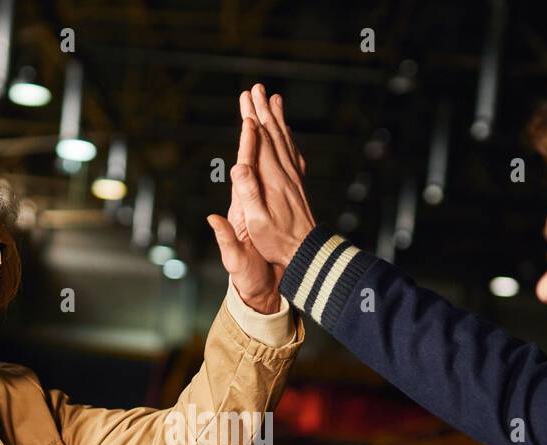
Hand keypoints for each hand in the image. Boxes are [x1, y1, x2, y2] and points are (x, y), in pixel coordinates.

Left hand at [209, 102, 281, 312]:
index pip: (244, 169)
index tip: (250, 119)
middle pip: (251, 153)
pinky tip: (287, 138)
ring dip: (267, 129)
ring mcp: (258, 200)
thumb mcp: (235, 262)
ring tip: (268, 102)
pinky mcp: (269, 206)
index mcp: (240, 208)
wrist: (259, 291)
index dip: (247, 145)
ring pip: (265, 156)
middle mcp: (247, 199)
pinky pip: (279, 170)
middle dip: (252, 122)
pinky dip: (284, 151)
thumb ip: (224, 241)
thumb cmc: (248, 279)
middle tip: (251, 92)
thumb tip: (212, 219)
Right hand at [231, 84, 315, 268]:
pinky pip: (293, 154)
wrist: (308, 253)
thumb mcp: (257, 221)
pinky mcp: (298, 186)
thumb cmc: (277, 242)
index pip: (260, 142)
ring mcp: (293, 179)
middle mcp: (284, 174)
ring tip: (274, 99)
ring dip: (277, 119)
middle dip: (262, 110)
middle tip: (256, 89)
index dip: (252, 120)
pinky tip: (288, 133)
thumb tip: (238, 165)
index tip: (246, 100)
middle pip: (272, 134)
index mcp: (270, 180)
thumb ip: (248, 192)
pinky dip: (289, 138)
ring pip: (284, 140)